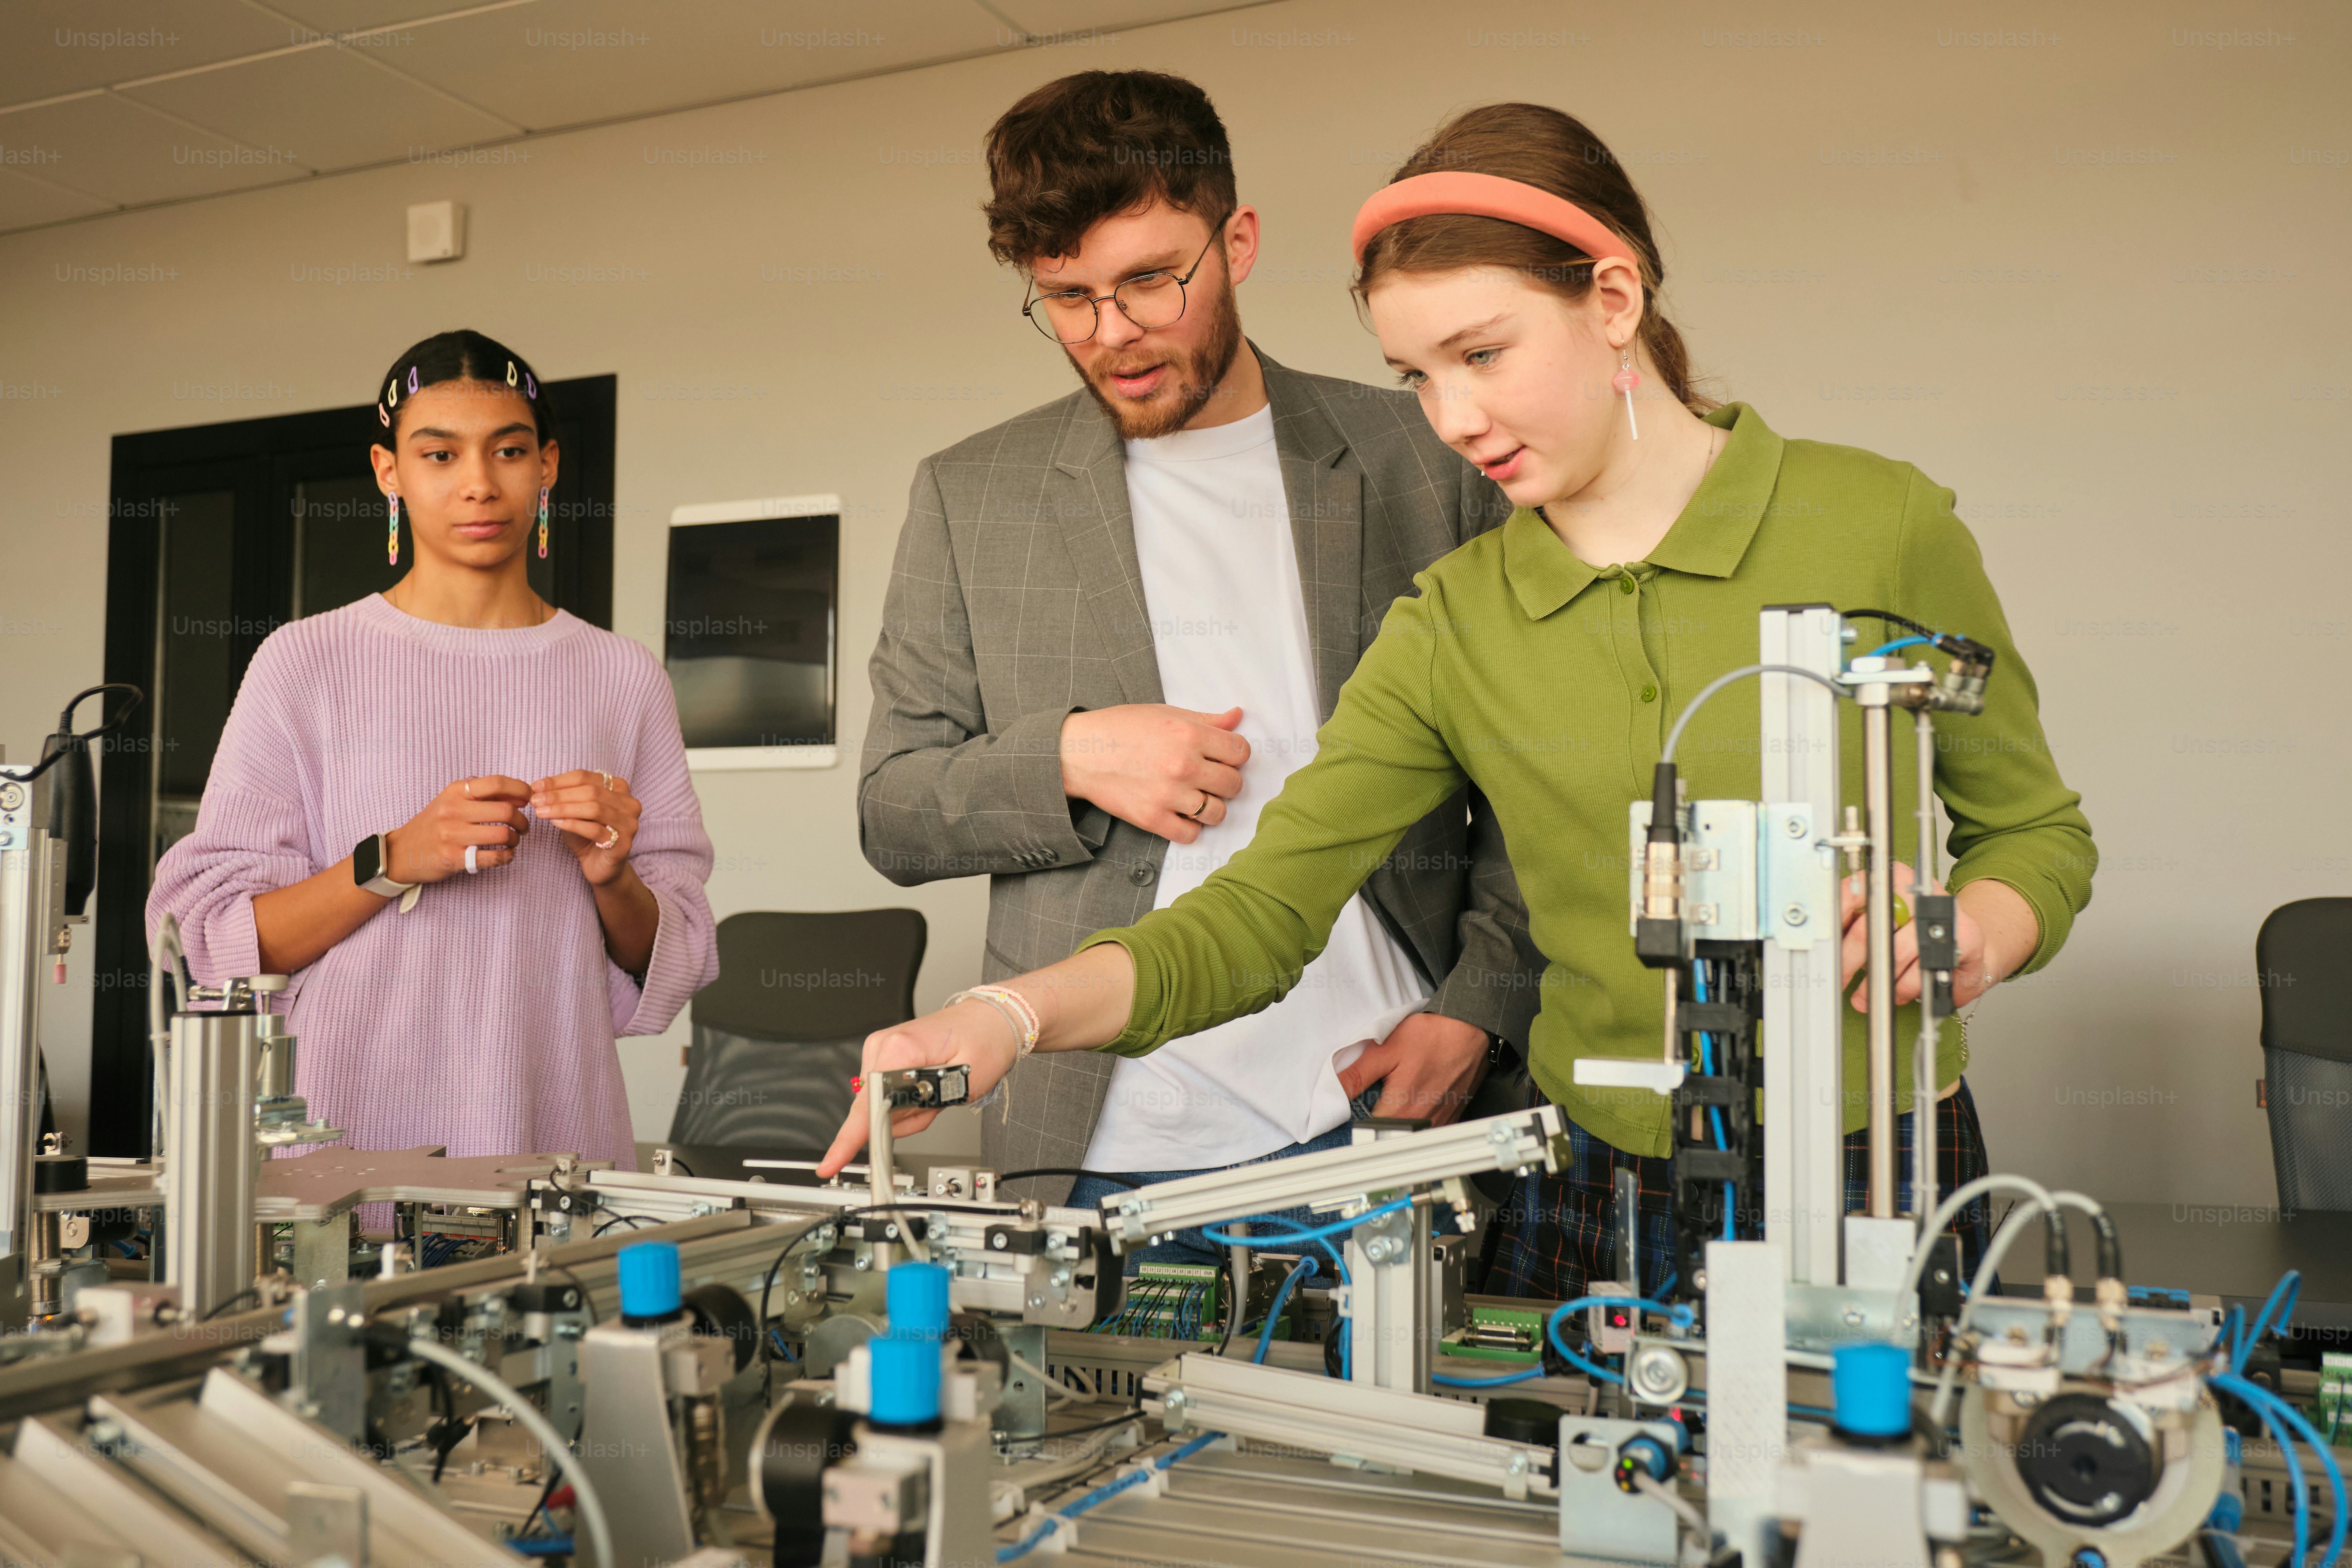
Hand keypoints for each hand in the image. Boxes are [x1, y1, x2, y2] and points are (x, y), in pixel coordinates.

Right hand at [386, 776, 530, 883]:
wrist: (401, 851)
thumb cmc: (434, 823)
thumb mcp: (451, 799)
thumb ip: (481, 793)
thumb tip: (519, 793)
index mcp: (455, 791)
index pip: (496, 783)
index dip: (520, 789)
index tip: (529, 798)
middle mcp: (453, 810)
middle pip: (506, 810)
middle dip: (523, 820)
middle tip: (523, 827)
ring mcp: (453, 835)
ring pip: (503, 834)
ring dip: (516, 839)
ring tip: (513, 840)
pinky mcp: (454, 858)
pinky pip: (494, 857)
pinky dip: (507, 856)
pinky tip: (505, 854)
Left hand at [532, 770, 639, 886]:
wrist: (601, 867)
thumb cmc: (587, 836)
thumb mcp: (574, 811)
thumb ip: (564, 798)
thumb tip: (538, 788)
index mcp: (619, 788)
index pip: (586, 777)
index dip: (559, 781)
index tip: (536, 786)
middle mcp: (629, 803)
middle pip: (591, 791)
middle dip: (559, 795)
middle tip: (535, 800)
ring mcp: (629, 823)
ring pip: (594, 809)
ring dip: (563, 809)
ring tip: (541, 812)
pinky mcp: (624, 844)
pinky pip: (596, 830)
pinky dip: (573, 824)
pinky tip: (556, 823)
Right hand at [817, 999, 1024, 1176]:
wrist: (989, 1020)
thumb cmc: (983, 1044)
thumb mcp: (961, 1086)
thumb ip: (919, 1109)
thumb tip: (886, 1127)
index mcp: (900, 1049)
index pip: (864, 1104)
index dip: (849, 1139)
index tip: (831, 1163)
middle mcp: (883, 1045)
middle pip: (872, 1108)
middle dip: (903, 1118)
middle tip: (936, 1103)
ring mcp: (880, 1047)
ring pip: (878, 1103)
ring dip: (906, 1109)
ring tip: (935, 1090)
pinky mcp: (883, 1053)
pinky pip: (882, 1092)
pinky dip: (905, 1099)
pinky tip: (925, 1086)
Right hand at [1060, 704, 1249, 844]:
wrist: (1079, 753)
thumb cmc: (1120, 729)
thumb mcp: (1165, 713)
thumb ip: (1205, 719)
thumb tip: (1237, 716)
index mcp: (1189, 734)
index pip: (1241, 751)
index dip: (1235, 754)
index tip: (1223, 756)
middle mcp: (1183, 765)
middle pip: (1234, 784)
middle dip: (1225, 780)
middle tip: (1208, 777)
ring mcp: (1168, 795)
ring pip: (1218, 813)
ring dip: (1211, 807)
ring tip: (1195, 797)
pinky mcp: (1152, 819)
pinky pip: (1191, 834)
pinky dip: (1189, 827)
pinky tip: (1179, 813)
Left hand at [1337, 1012, 1490, 1126]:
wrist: (1470, 1029)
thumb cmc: (1432, 1036)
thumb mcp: (1385, 1049)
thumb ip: (1356, 1074)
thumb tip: (1332, 1092)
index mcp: (1401, 1108)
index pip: (1370, 1136)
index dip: (1358, 1126)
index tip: (1357, 1114)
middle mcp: (1423, 1122)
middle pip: (1390, 1138)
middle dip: (1379, 1125)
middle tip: (1377, 1103)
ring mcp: (1440, 1122)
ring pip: (1411, 1136)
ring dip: (1400, 1125)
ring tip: (1397, 1101)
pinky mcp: (1452, 1117)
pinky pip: (1429, 1129)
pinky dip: (1419, 1121)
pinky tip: (1417, 1102)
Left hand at [1838, 864, 2000, 1010]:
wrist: (1965, 940)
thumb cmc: (1914, 933)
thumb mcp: (1880, 921)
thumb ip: (1853, 925)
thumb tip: (1824, 943)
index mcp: (1890, 879)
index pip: (1852, 893)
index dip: (1835, 922)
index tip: (1821, 947)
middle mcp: (1917, 890)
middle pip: (1872, 928)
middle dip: (1849, 962)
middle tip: (1839, 981)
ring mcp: (1943, 913)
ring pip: (1898, 954)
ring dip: (1879, 983)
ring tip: (1869, 996)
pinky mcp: (1965, 937)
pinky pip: (1924, 971)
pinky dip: (1909, 988)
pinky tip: (1903, 991)